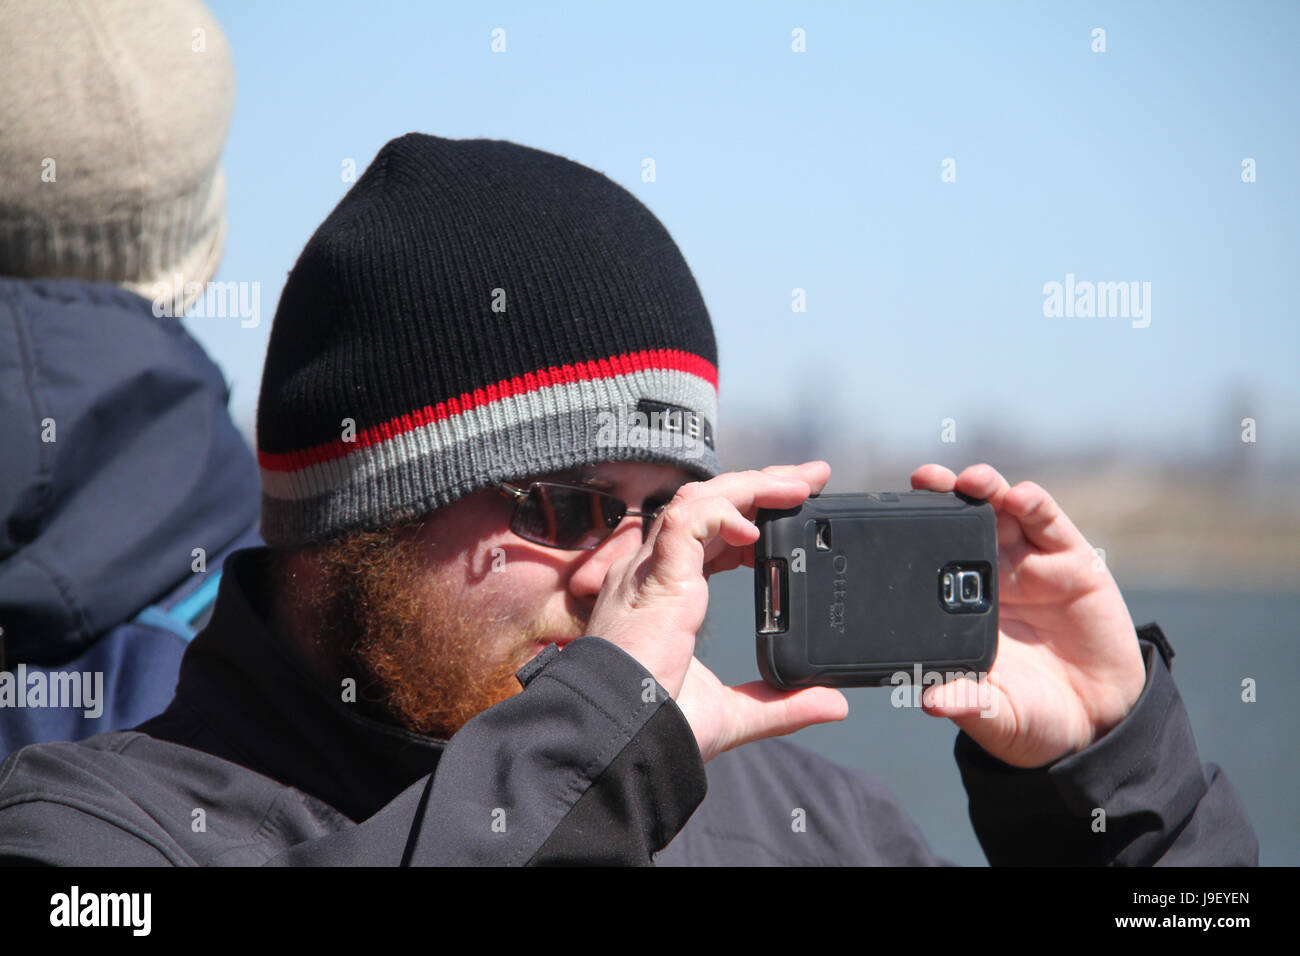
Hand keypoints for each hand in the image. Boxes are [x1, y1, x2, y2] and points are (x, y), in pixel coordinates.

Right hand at [586, 461, 847, 761]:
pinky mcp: (656, 578)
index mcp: (663, 597)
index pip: (708, 535)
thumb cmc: (656, 729)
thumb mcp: (733, 713)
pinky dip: (725, 513)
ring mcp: (649, 572)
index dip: (750, 516)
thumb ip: (782, 704)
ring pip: (698, 500)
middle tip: (812, 478)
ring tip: (801, 485)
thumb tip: (832, 704)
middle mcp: (651, 575)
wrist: (620, 742)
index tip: (796, 510)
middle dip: (761, 486)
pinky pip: (687, 521)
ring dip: (752, 487)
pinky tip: (757, 531)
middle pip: (707, 505)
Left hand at [910, 463, 1146, 767]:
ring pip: (1002, 511)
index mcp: (958, 604)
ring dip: (986, 488)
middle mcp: (990, 575)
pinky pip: (1049, 523)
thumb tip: (928, 700)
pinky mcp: (1072, 562)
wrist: (1097, 724)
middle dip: (941, 494)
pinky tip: (1019, 496)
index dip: (907, 533)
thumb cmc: (1032, 716)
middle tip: (924, 477)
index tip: (885, 515)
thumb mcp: (994, 714)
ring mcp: (1030, 564)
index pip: (927, 558)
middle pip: (960, 522)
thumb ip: (966, 702)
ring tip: (972, 480)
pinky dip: (1034, 503)